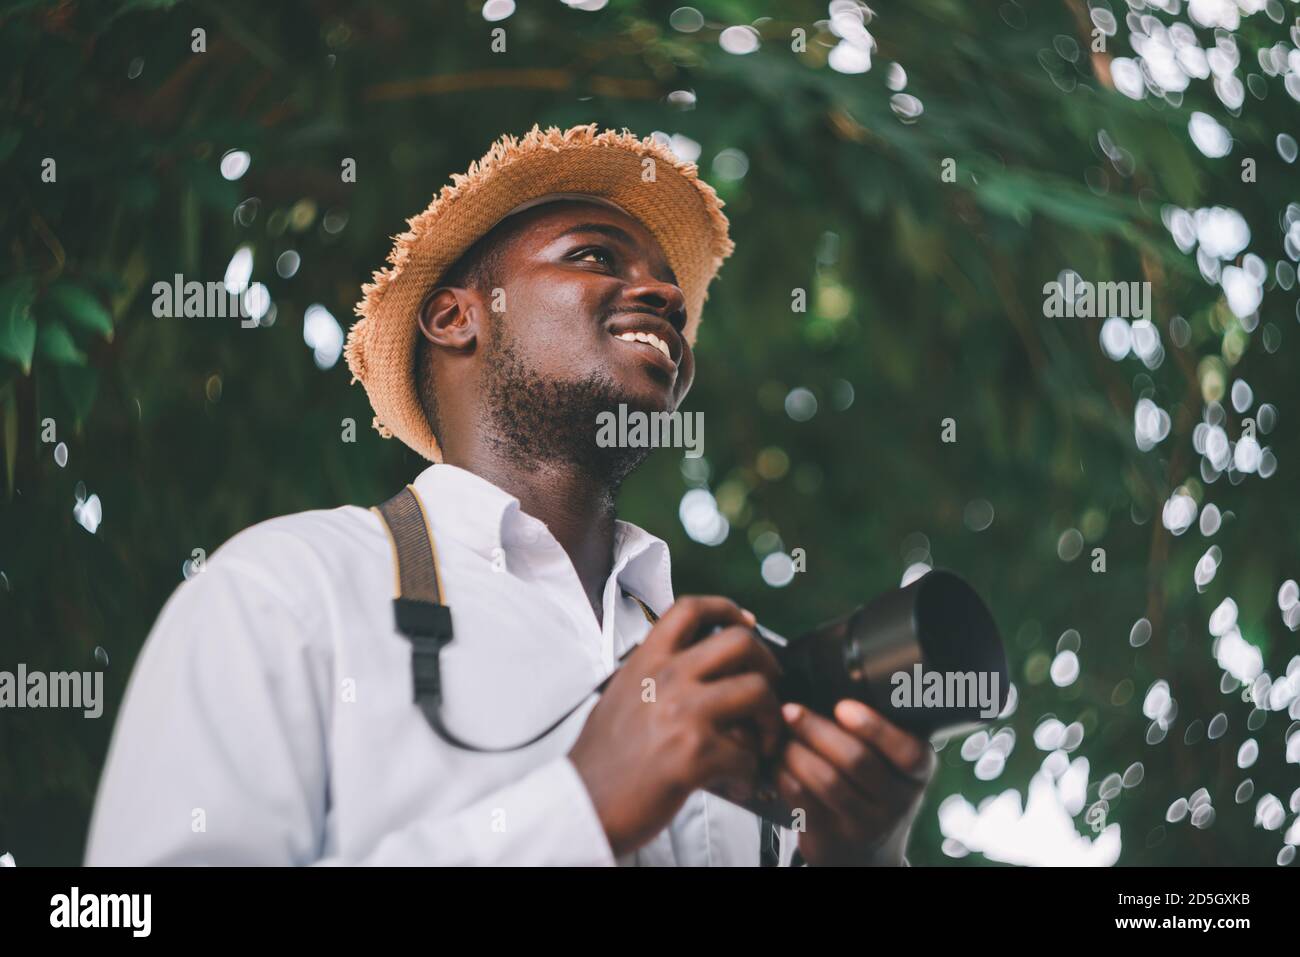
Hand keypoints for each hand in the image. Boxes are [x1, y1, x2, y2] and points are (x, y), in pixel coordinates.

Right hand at [568, 596, 783, 856]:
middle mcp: (666, 679)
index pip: (691, 610)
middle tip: (768, 687)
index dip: (728, 609)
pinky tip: (738, 781)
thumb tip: (691, 667)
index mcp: (646, 662)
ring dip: (770, 719)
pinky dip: (751, 771)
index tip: (746, 623)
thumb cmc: (599, 760)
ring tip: (762, 741)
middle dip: (767, 664)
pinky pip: (749, 753)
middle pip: (740, 643)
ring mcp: (682, 713)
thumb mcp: (620, 695)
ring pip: (758, 691)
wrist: (581, 804)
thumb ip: (655, 675)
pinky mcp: (695, 754)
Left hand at [774, 700, 935, 865]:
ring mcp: (867, 824)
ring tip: (783, 736)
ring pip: (827, 780)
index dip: (874, 727)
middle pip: (857, 760)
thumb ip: (876, 731)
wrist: (867, 852)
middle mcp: (898, 800)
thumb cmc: (875, 791)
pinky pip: (804, 800)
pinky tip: (779, 763)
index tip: (843, 706)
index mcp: (918, 772)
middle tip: (791, 710)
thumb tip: (834, 682)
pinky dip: (785, 775)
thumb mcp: (893, 763)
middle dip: (817, 729)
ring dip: (797, 752)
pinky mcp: (834, 838)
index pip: (906, 750)